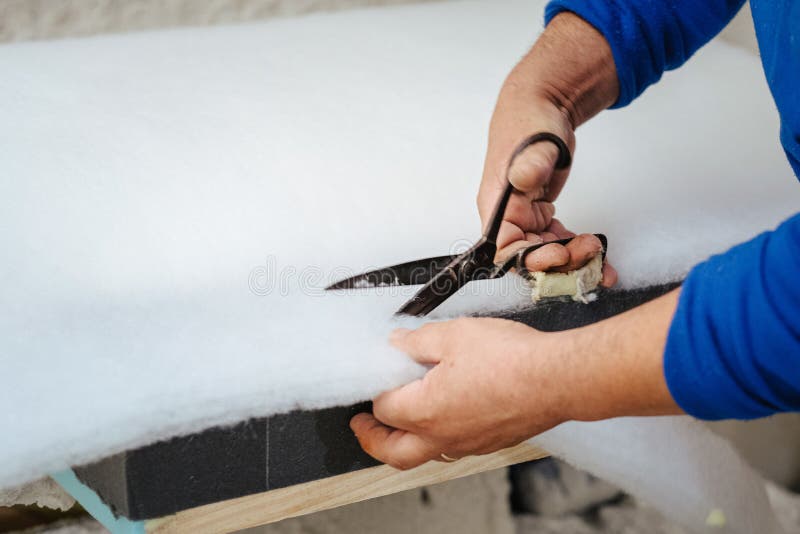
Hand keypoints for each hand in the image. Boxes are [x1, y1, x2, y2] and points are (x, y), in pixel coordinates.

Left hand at [351, 291, 683, 470]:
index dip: (375, 388)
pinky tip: (444, 414)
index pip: (383, 407)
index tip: (375, 376)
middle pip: (393, 452)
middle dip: (371, 439)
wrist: (557, 377)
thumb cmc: (510, 358)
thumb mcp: (453, 335)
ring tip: (401, 421)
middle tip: (362, 424)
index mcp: (425, 411)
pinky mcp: (490, 442)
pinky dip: (437, 437)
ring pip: (424, 454)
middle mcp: (443, 437)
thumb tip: (397, 342)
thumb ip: (417, 341)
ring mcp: (468, 444)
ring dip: (405, 441)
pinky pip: (453, 448)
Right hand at [476, 13, 618, 282]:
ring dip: (573, 264)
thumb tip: (524, 181)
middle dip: (560, 265)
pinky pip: (556, 241)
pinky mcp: (541, 215)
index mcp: (497, 207)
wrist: (542, 105)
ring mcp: (526, 218)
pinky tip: (598, 253)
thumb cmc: (529, 122)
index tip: (560, 255)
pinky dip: (576, 249)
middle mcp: (508, 218)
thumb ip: (529, 166)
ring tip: (604, 266)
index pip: (505, 249)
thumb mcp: (533, 143)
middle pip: (529, 257)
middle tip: (591, 257)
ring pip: (545, 253)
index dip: (531, 260)